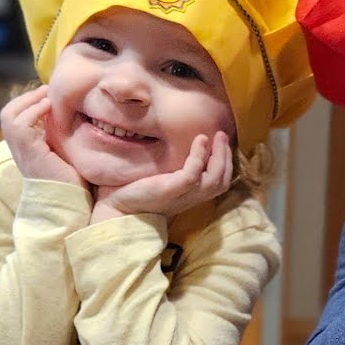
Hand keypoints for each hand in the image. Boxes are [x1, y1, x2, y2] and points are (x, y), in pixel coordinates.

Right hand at [0, 85, 86, 188]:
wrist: (70, 202)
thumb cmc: (73, 181)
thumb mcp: (65, 151)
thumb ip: (60, 134)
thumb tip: (71, 113)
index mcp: (26, 147)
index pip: (16, 117)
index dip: (28, 102)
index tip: (47, 95)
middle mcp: (20, 149)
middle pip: (8, 113)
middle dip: (25, 97)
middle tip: (46, 90)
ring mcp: (22, 150)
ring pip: (10, 115)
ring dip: (29, 101)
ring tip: (47, 96)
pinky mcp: (29, 152)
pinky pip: (21, 124)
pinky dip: (33, 111)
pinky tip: (49, 106)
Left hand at [92, 131, 233, 221]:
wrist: (117, 209)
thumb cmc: (135, 193)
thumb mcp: (160, 180)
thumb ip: (172, 170)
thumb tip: (175, 146)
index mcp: (189, 196)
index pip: (219, 183)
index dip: (225, 164)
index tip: (221, 143)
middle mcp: (190, 198)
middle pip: (221, 181)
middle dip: (226, 157)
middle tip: (222, 135)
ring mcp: (181, 195)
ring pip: (214, 179)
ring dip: (218, 155)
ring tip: (214, 135)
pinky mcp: (171, 190)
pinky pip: (193, 173)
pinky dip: (199, 155)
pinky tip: (199, 140)